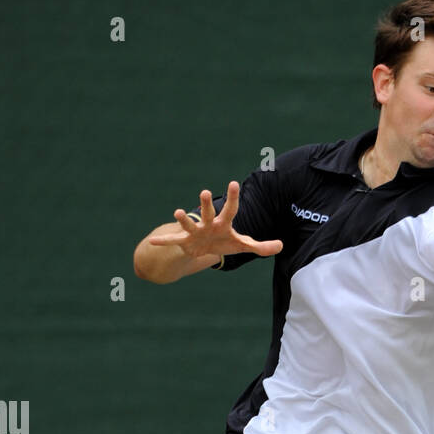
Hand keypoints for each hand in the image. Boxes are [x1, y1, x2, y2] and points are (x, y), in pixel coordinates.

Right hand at [149, 181, 282, 259]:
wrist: (203, 249)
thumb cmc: (223, 242)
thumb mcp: (242, 245)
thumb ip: (261, 246)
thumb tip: (282, 245)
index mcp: (223, 223)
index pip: (231, 209)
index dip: (233, 197)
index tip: (234, 183)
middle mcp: (208, 223)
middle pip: (208, 212)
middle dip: (206, 204)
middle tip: (205, 192)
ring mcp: (195, 232)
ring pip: (189, 224)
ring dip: (183, 218)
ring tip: (177, 211)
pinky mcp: (184, 241)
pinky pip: (173, 241)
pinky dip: (163, 242)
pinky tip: (152, 243)